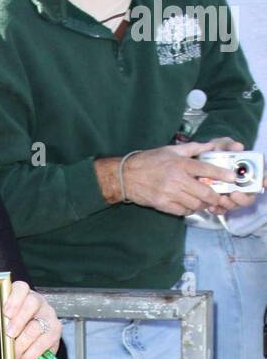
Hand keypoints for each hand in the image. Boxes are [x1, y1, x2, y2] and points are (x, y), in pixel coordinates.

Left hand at [3, 280, 60, 358]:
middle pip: (31, 303)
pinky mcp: (55, 330)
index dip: (14, 299)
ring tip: (14, 354)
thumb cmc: (17, 329)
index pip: (21, 288)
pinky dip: (32, 353)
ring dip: (23, 342)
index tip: (6, 313)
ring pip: (36, 325)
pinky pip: (44, 341)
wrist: (35, 340)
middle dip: (19, 321)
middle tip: (9, 334)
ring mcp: (48, 315)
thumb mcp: (7, 322)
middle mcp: (37, 302)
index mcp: (23, 295)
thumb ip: (2, 322)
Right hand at [122, 139, 241, 215]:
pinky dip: (189, 210)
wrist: (127, 176)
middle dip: (215, 197)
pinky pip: (182, 211)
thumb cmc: (149, 161)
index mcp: (180, 163)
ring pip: (195, 204)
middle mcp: (176, 179)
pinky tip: (190, 205)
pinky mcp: (163, 204)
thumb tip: (209, 146)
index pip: (206, 170)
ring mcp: (169, 194)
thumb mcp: (171, 150)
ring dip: (202, 205)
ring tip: (203, 202)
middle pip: (204, 192)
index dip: (221, 175)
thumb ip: (192, 148)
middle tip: (218, 196)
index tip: (232, 178)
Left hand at [192, 137, 263, 213]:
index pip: (262, 178)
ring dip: (229, 205)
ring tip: (221, 199)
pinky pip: (221, 210)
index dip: (265, 180)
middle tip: (234, 194)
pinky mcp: (220, 203)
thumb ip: (228, 145)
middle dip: (243, 198)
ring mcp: (231, 195)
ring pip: (235, 205)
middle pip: (249, 197)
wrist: (198, 162)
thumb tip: (238, 147)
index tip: (265, 182)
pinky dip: (217, 210)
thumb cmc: (214, 153)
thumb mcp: (220, 146)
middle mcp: (242, 186)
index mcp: (247, 172)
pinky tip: (211, 207)